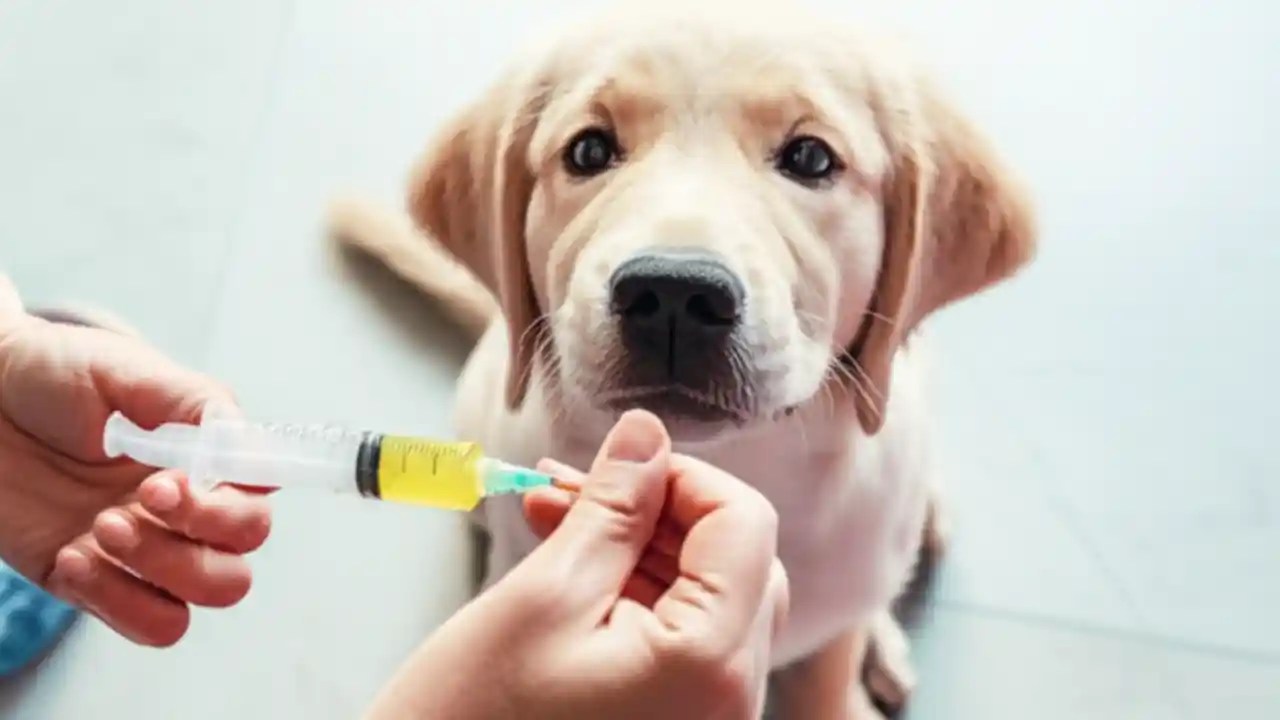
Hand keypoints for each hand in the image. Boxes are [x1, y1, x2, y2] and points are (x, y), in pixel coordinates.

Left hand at [0, 277, 270, 645]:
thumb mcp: (127, 369)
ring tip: (100, 529)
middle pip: (240, 562)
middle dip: (192, 542)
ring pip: (205, 597)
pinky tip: (71, 559)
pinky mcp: (98, 582)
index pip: (261, 495)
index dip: (228, 501)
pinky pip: (148, 622)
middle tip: (133, 504)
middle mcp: (189, 510)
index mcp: (207, 457)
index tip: (167, 478)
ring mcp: (149, 550)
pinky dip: (118, 602)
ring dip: (160, 571)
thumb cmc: (55, 375)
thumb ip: (193, 401)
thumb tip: (238, 438)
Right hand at [366, 411, 787, 719]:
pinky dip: (633, 594)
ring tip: (550, 515)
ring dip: (638, 547)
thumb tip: (648, 433)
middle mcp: (729, 702)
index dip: (682, 476)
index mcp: (711, 665)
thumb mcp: (544, 595)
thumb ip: (612, 506)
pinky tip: (569, 565)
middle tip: (573, 486)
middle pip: (735, 560)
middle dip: (657, 509)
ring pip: (705, 597)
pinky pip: (680, 641)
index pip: (744, 524)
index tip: (616, 464)